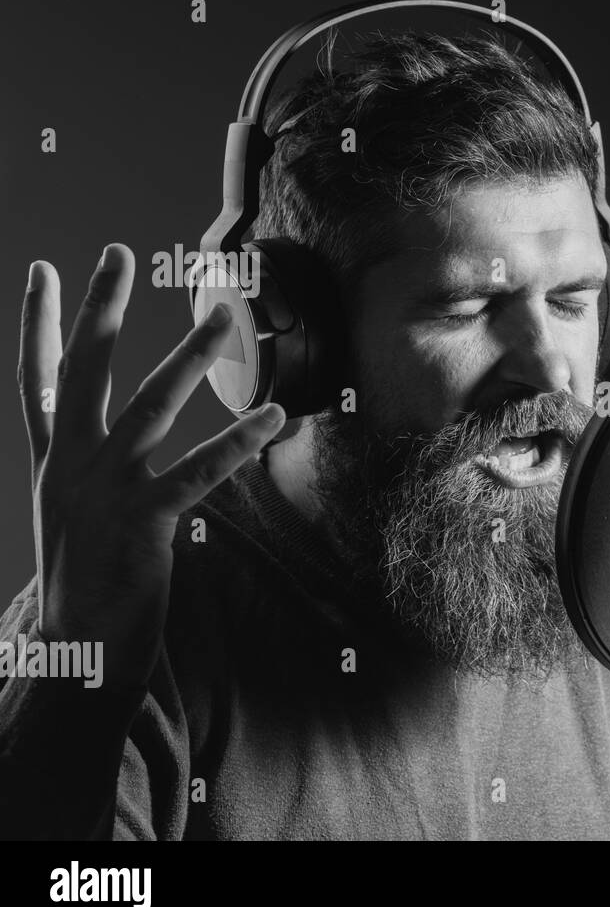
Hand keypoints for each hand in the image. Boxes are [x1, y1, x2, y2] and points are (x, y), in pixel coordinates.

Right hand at [19, 244, 284, 689]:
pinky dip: (238, 442)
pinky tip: (272, 415)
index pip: (39, 379)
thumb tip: (102, 444)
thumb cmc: (84, 582)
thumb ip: (86, 470)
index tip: (45, 272)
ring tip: (222, 317)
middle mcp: (73, 466)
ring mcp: (106, 490)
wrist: (76, 653)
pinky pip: (200, 471)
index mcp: (53, 461)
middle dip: (99, 308)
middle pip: (85, 371)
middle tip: (118, 253)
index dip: (42, 324)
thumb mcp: (72, 514)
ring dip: (188, 358)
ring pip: (150, 406)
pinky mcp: (144, 521)